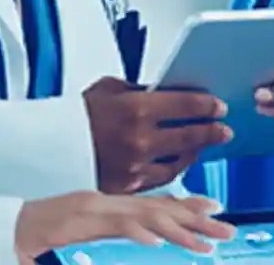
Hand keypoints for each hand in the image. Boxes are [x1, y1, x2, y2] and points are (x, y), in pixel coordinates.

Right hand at [13, 192, 236, 261]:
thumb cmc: (28, 235)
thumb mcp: (71, 237)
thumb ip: (95, 237)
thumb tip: (117, 248)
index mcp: (103, 205)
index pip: (151, 203)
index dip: (185, 206)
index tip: (213, 209)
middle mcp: (101, 202)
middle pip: (156, 208)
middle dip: (195, 220)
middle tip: (228, 230)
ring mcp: (87, 209)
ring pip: (142, 216)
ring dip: (176, 228)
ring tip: (203, 243)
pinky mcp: (72, 221)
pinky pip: (110, 225)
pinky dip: (133, 230)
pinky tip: (154, 239)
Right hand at [84, 77, 232, 193]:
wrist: (51, 144)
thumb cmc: (79, 114)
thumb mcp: (111, 88)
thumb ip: (144, 90)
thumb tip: (172, 91)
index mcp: (137, 109)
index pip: (187, 106)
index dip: (208, 106)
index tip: (218, 106)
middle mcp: (140, 139)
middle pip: (190, 136)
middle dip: (211, 131)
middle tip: (223, 128)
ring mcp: (136, 166)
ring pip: (180, 161)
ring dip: (195, 152)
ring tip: (202, 144)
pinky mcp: (129, 185)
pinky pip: (162, 178)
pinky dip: (175, 168)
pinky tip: (180, 160)